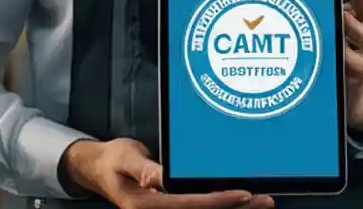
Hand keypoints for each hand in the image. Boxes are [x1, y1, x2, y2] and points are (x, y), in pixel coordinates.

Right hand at [60, 138, 273, 207]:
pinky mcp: (171, 206)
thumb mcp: (125, 158)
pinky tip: (238, 202)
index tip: (242, 195)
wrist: (98, 168)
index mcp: (146, 205)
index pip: (189, 205)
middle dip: (235, 208)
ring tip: (259, 202)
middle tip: (264, 201)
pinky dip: (219, 204)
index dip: (218, 201)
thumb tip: (158, 179)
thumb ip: (144, 169)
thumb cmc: (111, 160)